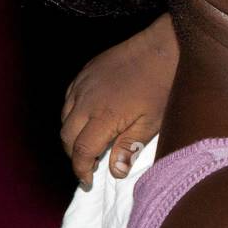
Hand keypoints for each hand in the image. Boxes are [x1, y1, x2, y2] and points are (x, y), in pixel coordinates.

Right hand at [60, 13, 176, 185]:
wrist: (163, 46)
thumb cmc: (162, 85)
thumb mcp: (153, 122)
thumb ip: (130, 147)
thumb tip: (115, 172)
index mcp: (103, 116)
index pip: (81, 151)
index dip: (81, 170)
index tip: (88, 181)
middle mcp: (86, 100)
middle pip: (67, 137)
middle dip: (75, 155)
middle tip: (91, 164)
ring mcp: (83, 84)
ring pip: (65, 118)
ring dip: (73, 135)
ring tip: (92, 142)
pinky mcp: (85, 71)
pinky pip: (69, 98)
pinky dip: (73, 114)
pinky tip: (90, 117)